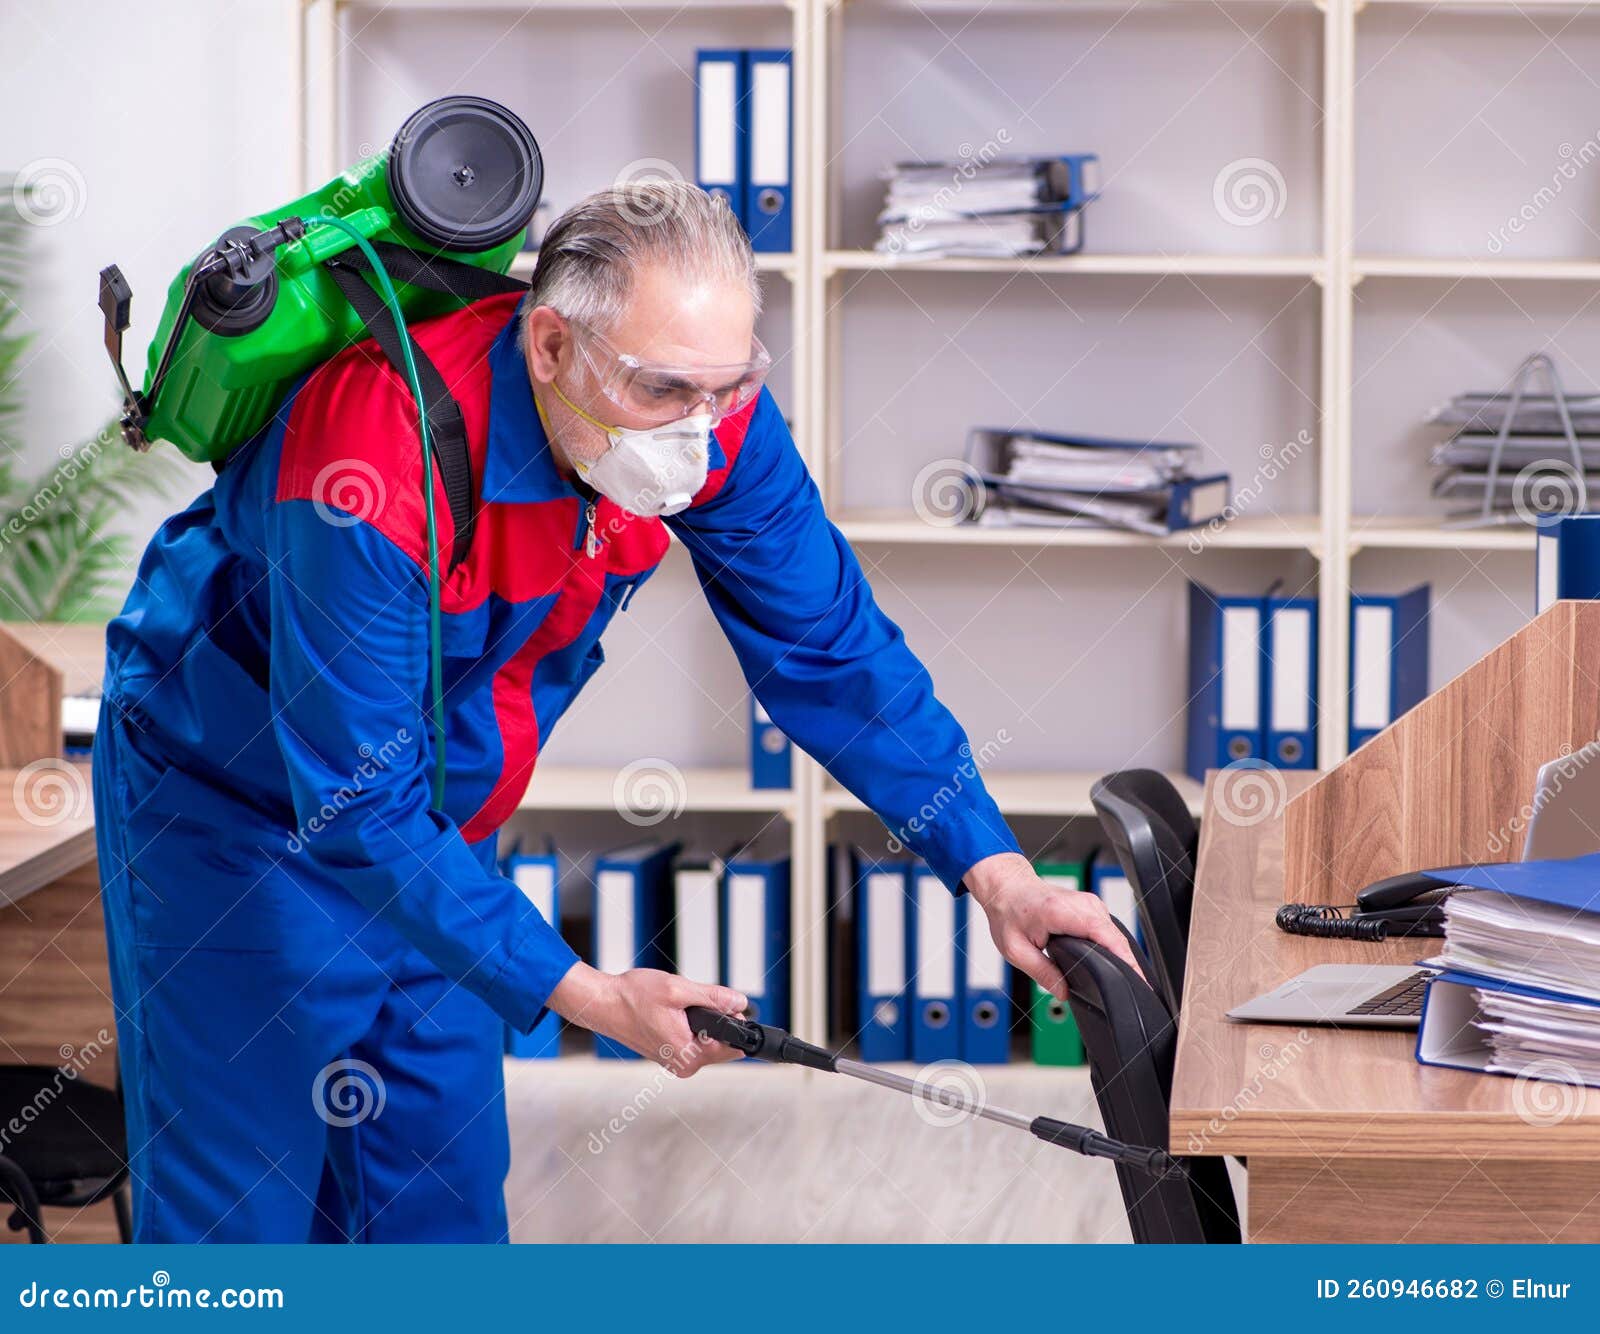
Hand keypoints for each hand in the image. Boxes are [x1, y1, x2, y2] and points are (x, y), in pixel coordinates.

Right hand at [548, 963, 748, 1074]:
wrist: (603, 1003)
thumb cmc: (633, 997)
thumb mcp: (678, 990)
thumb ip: (713, 997)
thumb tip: (740, 1003)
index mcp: (689, 1055)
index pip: (732, 1046)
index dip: (735, 1022)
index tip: (730, 1006)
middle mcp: (683, 1065)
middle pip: (721, 1044)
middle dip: (716, 1019)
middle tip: (694, 1000)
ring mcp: (675, 1062)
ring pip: (707, 1041)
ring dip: (701, 1021)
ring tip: (678, 1006)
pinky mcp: (669, 1056)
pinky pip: (693, 1041)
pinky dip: (690, 1025)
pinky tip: (672, 1012)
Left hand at [965, 851, 1145, 999]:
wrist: (1007, 887)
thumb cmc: (1008, 913)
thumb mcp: (1016, 950)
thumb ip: (1042, 973)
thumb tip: (1064, 993)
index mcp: (1062, 912)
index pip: (1105, 936)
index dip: (1124, 960)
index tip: (1137, 979)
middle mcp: (1082, 904)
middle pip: (1116, 938)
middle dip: (1126, 964)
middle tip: (1130, 993)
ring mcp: (1091, 903)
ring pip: (1116, 935)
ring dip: (1120, 956)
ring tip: (1123, 981)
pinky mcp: (1093, 907)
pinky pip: (1110, 930)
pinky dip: (1113, 947)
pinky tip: (1111, 964)